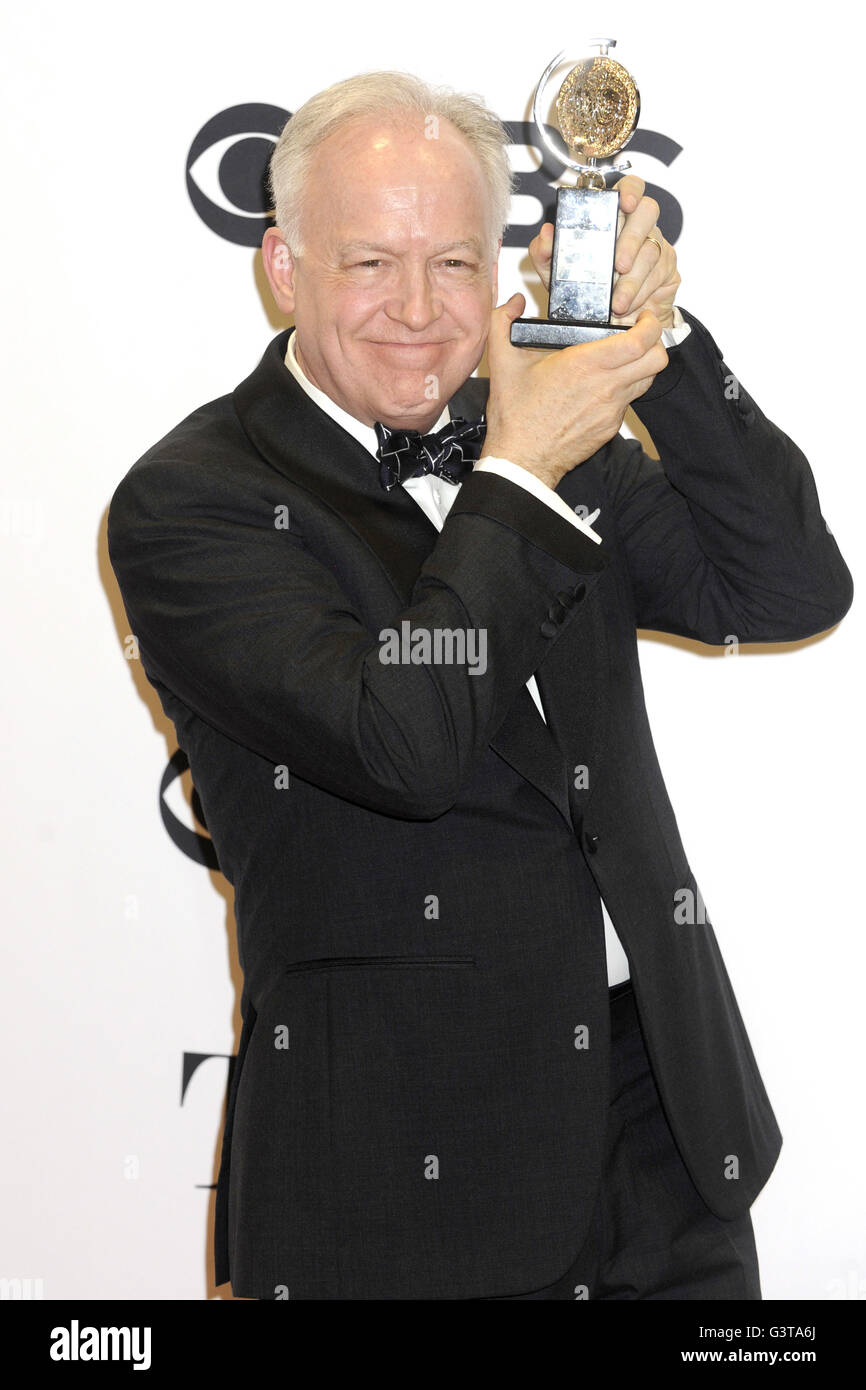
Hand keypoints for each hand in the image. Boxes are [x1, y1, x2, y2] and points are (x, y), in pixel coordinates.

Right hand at [482, 294, 668, 489]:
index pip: (640, 340)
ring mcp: (611, 409)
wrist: (522, 460)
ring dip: (641, 366)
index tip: (643, 317)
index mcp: (585, 364)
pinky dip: (623, 389)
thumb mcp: (501, 362)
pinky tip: (601, 387)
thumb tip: (514, 303)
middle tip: (639, 336)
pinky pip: (628, 402)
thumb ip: (503, 322)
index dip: (650, 324)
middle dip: (655, 342)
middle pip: (656, 359)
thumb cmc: (515, 416)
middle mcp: (606, 386)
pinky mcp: (610, 427)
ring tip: (622, 359)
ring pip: (647, 380)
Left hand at [528, 175, 680, 330]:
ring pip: (651, 250)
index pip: (629, 187)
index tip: (624, 202)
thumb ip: (547, 254)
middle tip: (619, 265)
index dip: (630, 189)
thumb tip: (546, 233)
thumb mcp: (559, 274)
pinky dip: (641, 292)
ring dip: (634, 278)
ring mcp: (656, 245)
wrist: (612, 325)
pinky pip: (659, 274)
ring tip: (617, 301)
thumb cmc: (587, 291)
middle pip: (647, 211)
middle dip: (632, 238)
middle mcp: (637, 226)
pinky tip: (628, 304)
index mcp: (613, 217)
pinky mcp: (667, 269)